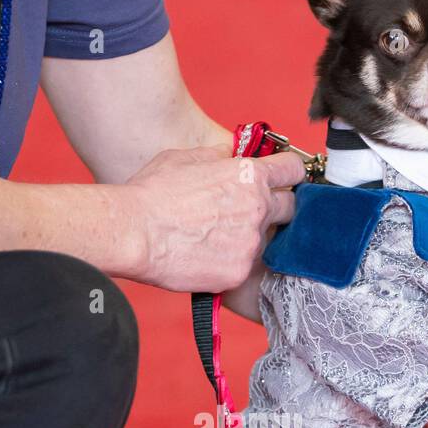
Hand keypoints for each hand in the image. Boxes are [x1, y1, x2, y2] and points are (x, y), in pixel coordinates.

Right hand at [124, 146, 303, 292]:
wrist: (133, 233)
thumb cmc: (152, 193)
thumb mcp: (185, 158)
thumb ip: (217, 157)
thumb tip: (228, 155)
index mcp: (249, 175)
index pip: (294, 171)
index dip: (289, 175)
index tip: (282, 181)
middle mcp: (258, 208)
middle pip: (290, 209)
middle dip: (275, 210)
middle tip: (248, 214)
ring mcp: (250, 243)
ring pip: (266, 242)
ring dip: (250, 239)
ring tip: (218, 239)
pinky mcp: (238, 272)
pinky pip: (244, 267)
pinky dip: (231, 264)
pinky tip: (208, 258)